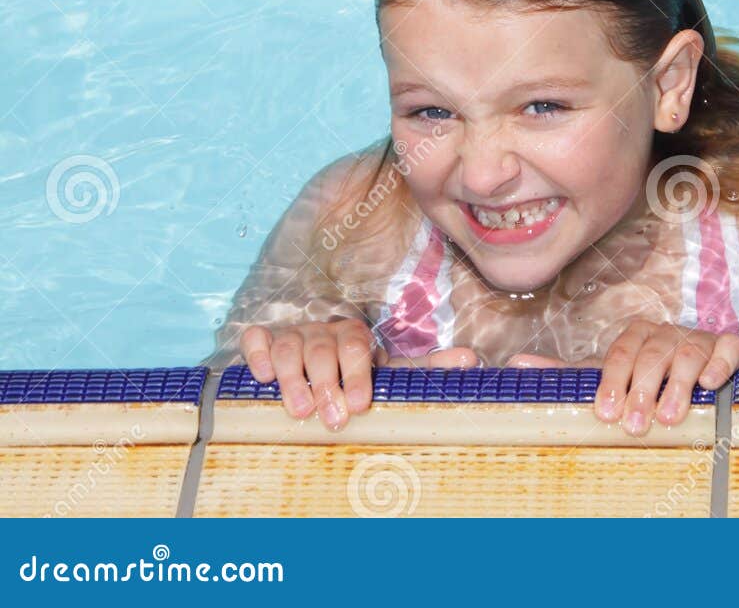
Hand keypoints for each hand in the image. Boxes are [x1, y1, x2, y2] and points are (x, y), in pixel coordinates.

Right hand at [239, 321, 480, 430]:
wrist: (317, 361)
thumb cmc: (358, 372)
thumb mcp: (391, 370)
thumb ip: (426, 368)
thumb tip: (471, 362)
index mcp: (353, 334)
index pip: (356, 345)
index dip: (357, 373)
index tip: (359, 405)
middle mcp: (322, 331)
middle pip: (322, 347)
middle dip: (327, 382)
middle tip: (332, 418)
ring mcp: (292, 335)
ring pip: (289, 346)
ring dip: (294, 378)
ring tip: (299, 411)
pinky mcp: (264, 342)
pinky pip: (256, 339)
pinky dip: (257, 353)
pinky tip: (261, 376)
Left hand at [506, 321, 738, 435]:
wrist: (700, 374)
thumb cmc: (647, 381)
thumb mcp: (608, 378)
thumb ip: (567, 374)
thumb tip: (515, 366)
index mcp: (636, 336)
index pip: (621, 352)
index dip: (613, 381)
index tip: (606, 413)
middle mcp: (666, 333)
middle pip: (652, 354)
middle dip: (642, 389)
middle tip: (635, 425)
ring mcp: (698, 338)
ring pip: (688, 352)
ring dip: (678, 384)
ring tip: (669, 417)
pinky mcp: (728, 347)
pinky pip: (726, 348)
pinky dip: (719, 364)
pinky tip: (711, 385)